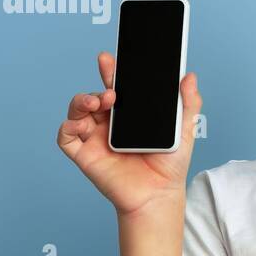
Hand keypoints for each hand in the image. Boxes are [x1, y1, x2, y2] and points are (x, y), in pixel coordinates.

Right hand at [57, 50, 201, 215]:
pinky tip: (82, 123)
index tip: (109, 59)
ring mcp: (94, 137)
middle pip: (96, 95)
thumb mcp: (185, 131)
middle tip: (111, 89)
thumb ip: (187, 104)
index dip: (110, 72)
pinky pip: (66, 136)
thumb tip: (189, 76)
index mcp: (128, 114)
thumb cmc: (170, 165)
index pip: (116, 87)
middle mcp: (109, 123)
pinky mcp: (84, 154)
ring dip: (83, 101)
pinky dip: (68, 125)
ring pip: (78, 110)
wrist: (159, 195)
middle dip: (98, 85)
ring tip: (100, 103)